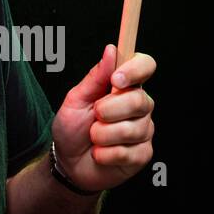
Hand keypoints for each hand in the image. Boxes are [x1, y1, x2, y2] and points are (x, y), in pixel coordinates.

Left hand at [51, 44, 155, 192]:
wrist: (67, 163)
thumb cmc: (72, 129)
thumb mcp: (75, 100)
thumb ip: (95, 77)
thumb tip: (111, 50)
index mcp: (125, 86)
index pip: (145, 65)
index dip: (135, 69)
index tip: (116, 79)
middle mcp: (140, 106)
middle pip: (138, 100)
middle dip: (108, 110)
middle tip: (94, 116)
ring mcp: (144, 130)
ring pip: (130, 129)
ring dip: (101, 135)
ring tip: (94, 138)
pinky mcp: (142, 154)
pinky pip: (127, 152)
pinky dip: (105, 155)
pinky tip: (100, 154)